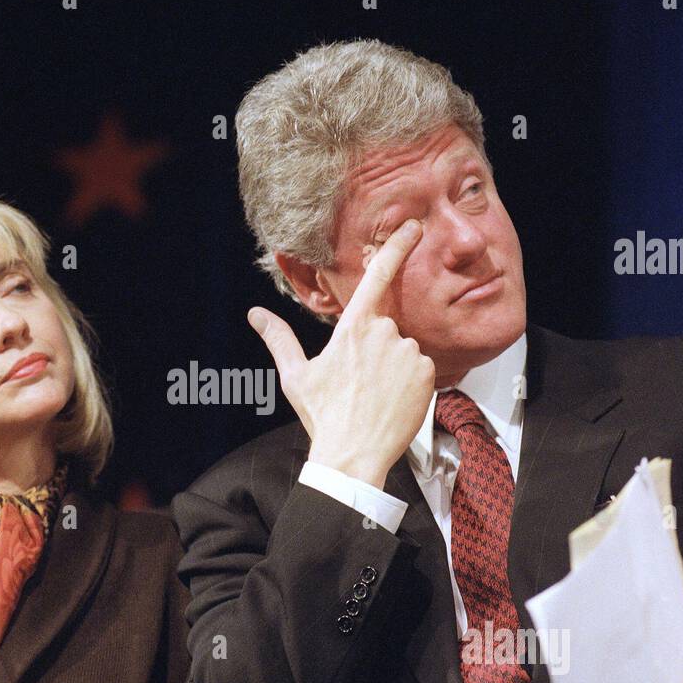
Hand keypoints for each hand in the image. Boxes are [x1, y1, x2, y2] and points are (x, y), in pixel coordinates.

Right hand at [248, 219, 434, 488]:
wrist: (353, 456)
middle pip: (385, 329)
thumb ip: (279, 338)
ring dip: (392, 367)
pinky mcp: (426, 373)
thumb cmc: (323, 416)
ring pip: (403, 350)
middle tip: (359, 385)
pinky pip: (420, 369)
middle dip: (375, 350)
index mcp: (351, 328)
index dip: (397, 246)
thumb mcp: (295, 376)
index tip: (413, 227)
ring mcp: (408, 353)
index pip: (377, 276)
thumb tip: (255, 314)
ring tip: (375, 397)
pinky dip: (409, 382)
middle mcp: (383, 334)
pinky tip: (392, 402)